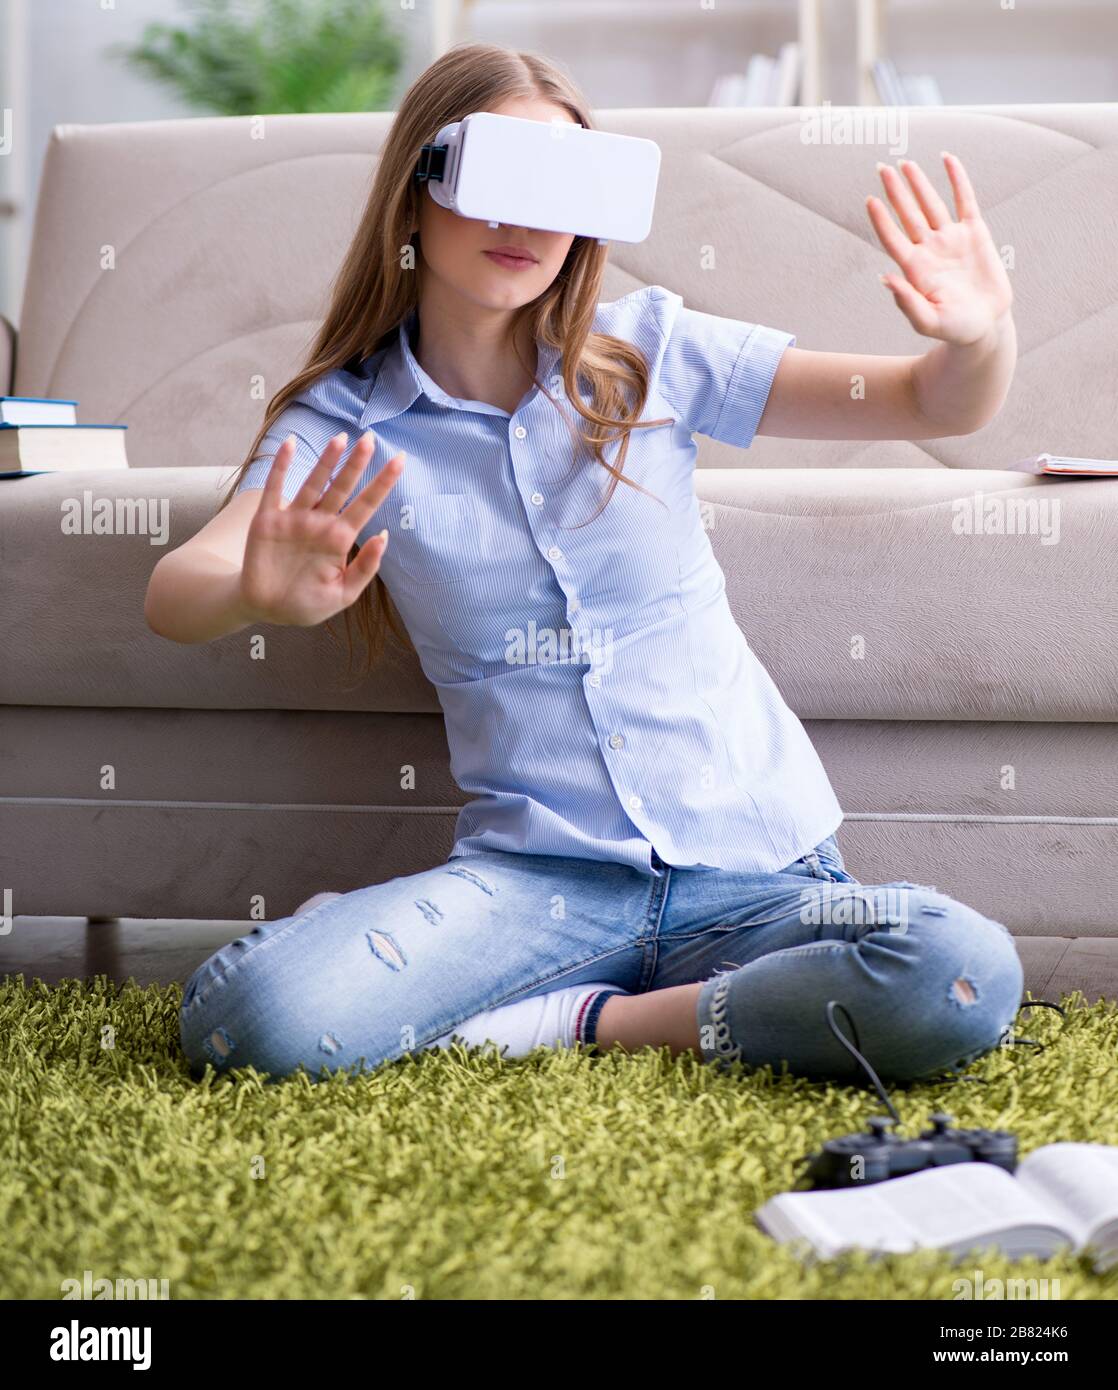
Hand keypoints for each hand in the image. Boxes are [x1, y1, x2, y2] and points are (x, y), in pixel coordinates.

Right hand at [239, 430, 402, 626]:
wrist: (265, 610)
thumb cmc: (306, 603)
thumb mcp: (343, 594)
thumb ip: (365, 568)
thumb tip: (384, 536)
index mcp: (340, 538)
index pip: (367, 504)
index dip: (383, 483)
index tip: (401, 460)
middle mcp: (319, 523)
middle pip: (342, 487)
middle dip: (356, 464)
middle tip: (371, 439)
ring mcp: (294, 519)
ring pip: (313, 482)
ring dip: (326, 461)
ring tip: (341, 439)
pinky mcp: (267, 520)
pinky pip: (275, 487)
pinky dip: (282, 466)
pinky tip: (290, 444)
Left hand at [867, 152, 1012, 346]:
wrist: (986, 325)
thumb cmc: (954, 328)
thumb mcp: (928, 321)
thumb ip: (907, 302)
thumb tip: (885, 279)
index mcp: (915, 268)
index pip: (893, 239)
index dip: (881, 220)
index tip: (870, 200)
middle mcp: (929, 249)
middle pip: (908, 215)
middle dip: (895, 192)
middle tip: (881, 168)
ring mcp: (951, 239)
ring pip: (931, 204)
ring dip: (918, 183)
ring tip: (905, 163)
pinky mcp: (975, 233)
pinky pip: (965, 200)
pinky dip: (957, 179)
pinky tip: (947, 158)